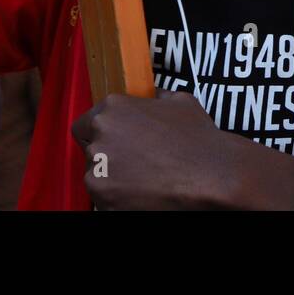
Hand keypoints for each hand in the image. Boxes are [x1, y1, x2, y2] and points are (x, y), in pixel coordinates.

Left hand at [71, 90, 293, 209]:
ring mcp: (99, 167)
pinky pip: (103, 197)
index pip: (83, 124)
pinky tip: (142, 192)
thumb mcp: (179, 101)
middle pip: (89, 149)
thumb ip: (157, 97)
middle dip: (107, 155)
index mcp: (112, 108)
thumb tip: (155, 96)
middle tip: (133, 162)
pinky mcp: (103, 196)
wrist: (210, 172)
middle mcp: (100, 134)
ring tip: (141, 178)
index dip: (96, 134)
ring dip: (112, 177)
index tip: (113, 142)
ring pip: (95, 175)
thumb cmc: (196, 137)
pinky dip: (118, 197)